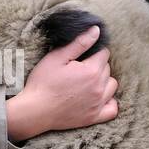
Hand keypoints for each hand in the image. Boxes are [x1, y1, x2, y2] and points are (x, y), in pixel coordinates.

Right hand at [6, 25, 118, 139]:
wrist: (35, 110)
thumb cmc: (43, 82)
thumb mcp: (57, 57)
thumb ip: (79, 43)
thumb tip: (96, 30)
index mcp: (91, 70)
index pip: (104, 53)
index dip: (92, 52)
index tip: (80, 56)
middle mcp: (99, 87)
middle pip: (107, 68)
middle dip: (97, 65)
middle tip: (79, 68)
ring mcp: (98, 104)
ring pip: (112, 85)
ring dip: (104, 81)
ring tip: (88, 81)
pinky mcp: (94, 117)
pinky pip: (113, 109)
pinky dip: (109, 102)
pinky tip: (98, 98)